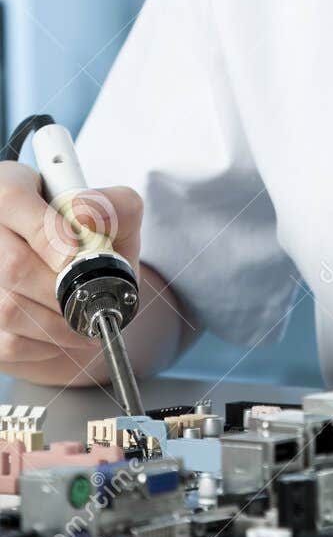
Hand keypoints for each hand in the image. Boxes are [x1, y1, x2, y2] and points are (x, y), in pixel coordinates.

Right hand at [0, 162, 143, 384]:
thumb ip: (115, 207)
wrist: (80, 288)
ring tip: (83, 319)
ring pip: (8, 308)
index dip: (48, 231)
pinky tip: (62, 336)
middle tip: (89, 296)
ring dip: (57, 323)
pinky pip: (8, 342)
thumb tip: (85, 216)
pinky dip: (44, 346)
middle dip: (63, 288)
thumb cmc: (94, 246)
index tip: (79, 253)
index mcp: (11, 190)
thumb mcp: (117, 218)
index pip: (14, 199)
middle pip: (14, 265)